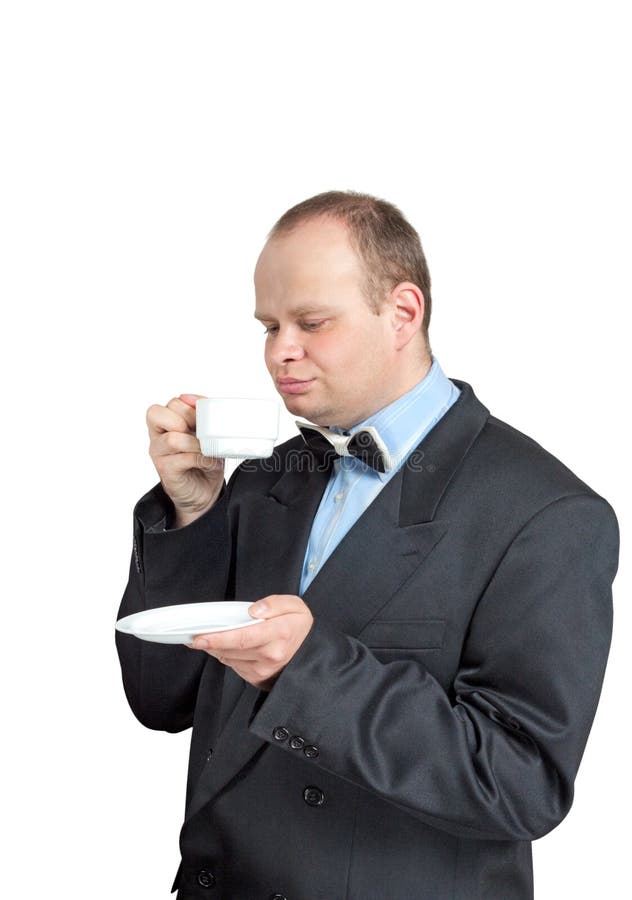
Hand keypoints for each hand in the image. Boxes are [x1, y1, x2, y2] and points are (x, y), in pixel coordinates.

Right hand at [147, 393, 224, 526]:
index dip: (190, 406)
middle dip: (188, 420)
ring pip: (172, 439)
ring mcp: (159, 453)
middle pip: (160, 414)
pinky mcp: (166, 470)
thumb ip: (204, 416)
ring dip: (196, 444)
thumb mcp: (209, 434)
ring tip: (209, 450)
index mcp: (168, 422)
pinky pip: (182, 459)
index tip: (205, 416)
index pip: (172, 403)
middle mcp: (158, 436)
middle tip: (202, 432)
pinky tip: (208, 463)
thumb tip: (201, 401)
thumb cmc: (205, 460)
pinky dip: (201, 459)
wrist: (205, 491)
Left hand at [189, 595, 313, 689]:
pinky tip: (221, 646)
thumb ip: (275, 604)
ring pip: (229, 658)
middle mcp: (271, 655)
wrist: (310, 652)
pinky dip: (225, 655)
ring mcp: (263, 669)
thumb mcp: (295, 606)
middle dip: (210, 643)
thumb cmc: (298, 626)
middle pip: (231, 649)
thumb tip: (254, 610)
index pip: (243, 637)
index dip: (218, 638)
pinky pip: (233, 665)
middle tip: (193, 637)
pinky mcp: (257, 677)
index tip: (200, 637)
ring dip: (215, 649)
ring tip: (205, 638)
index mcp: (280, 634)